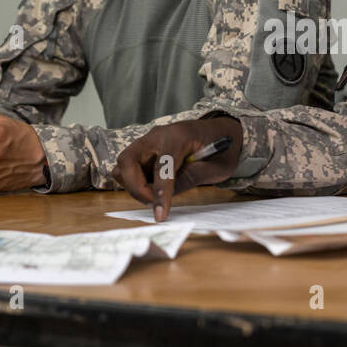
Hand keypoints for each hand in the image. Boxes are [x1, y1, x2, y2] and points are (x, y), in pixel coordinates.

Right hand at [112, 118, 243, 220]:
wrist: (222, 131)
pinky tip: (154, 188)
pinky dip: (134, 182)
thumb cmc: (223, 148)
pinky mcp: (145, 150)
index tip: (160, 214)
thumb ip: (192, 178)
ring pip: (124, 165)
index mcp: (179, 135)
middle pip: (128, 160)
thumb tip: (166, 196)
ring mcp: (149, 141)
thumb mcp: (218, 167)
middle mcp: (158, 135)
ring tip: (155, 196)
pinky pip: (128, 168)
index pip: (162, 166)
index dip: (160, 193)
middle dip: (135, 187)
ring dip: (133, 185)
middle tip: (153, 203)